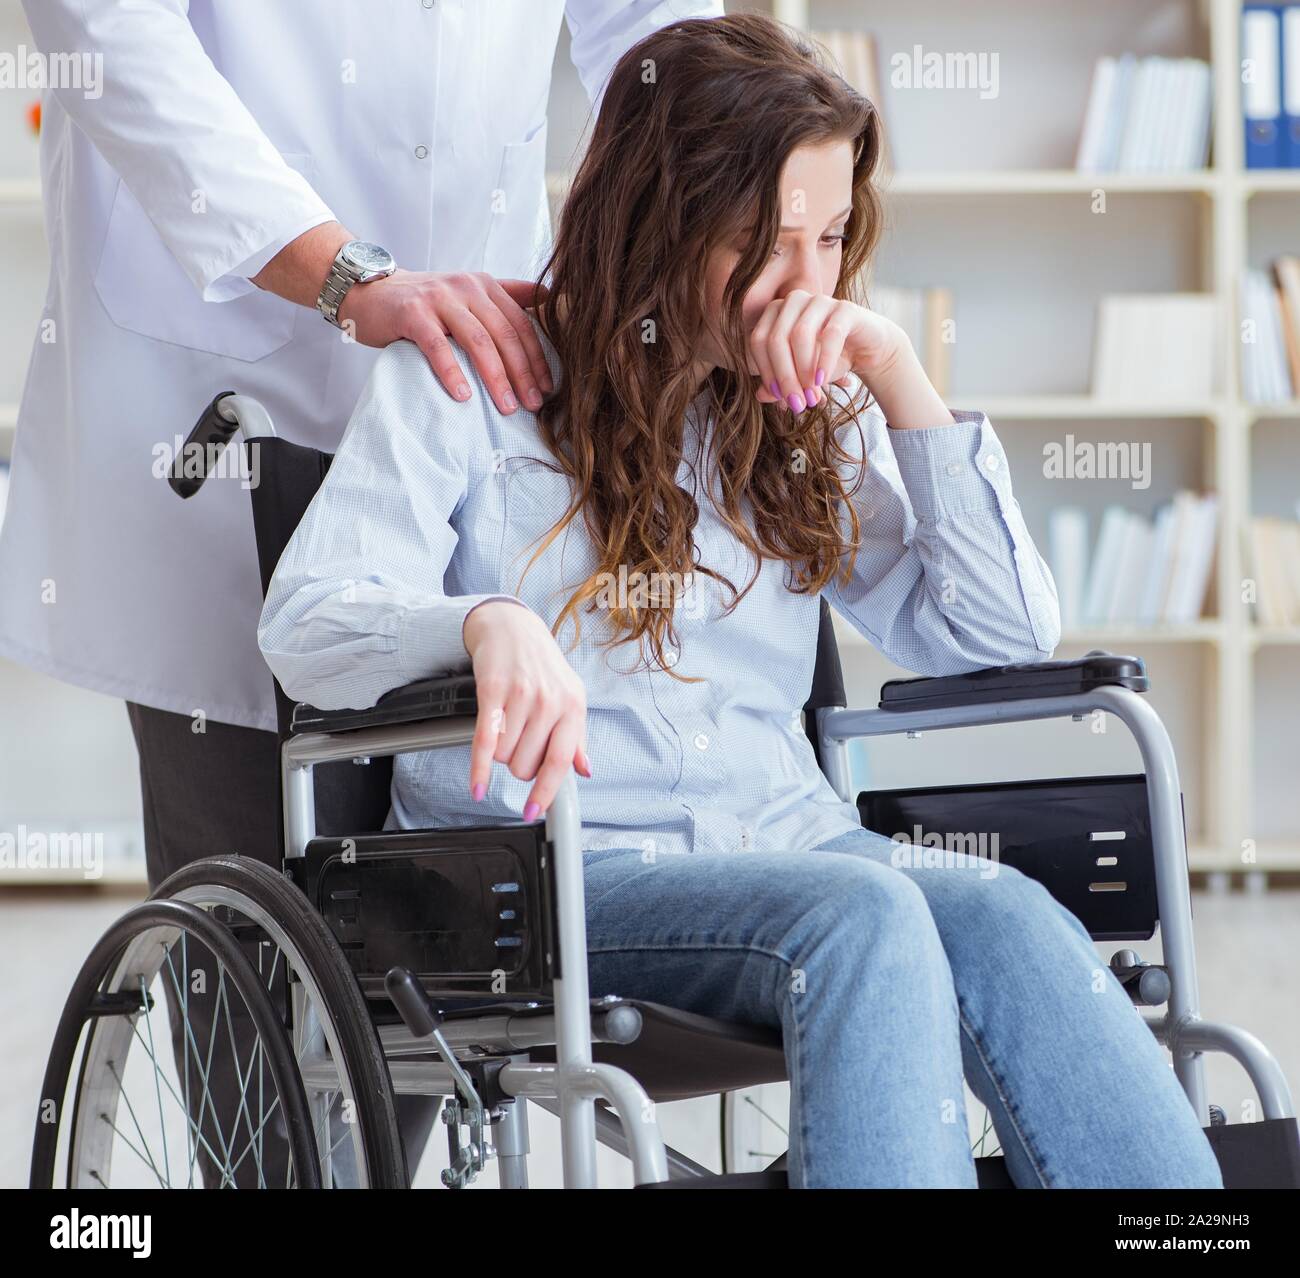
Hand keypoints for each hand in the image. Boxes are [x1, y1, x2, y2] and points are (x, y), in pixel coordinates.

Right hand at [338, 268, 553, 414]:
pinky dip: (452, 372)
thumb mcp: (468, 294)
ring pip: (477, 341)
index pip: (521, 324)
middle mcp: (467, 287)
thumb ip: (507, 295)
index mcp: (485, 286)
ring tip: (507, 407)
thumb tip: (550, 297)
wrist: (370, 293)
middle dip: (523, 373)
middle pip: (504, 334)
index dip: (538, 358)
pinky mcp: (412, 313)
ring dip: (496, 377)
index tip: (549, 389)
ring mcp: (439, 298)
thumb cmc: (424, 304)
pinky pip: (438, 346)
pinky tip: (463, 396)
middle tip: (534, 405)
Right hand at [462, 601, 591, 820]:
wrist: (512, 628)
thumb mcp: (570, 697)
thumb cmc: (542, 666)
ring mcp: (521, 696)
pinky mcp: (492, 691)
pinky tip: (477, 786)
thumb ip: (577, 737)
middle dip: (518, 765)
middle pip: (526, 764)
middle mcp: (549, 701)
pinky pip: (484, 741)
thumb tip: (585, 770)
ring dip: (501, 755)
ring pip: (504, 756)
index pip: (560, 761)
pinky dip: (478, 769)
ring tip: (506, 731)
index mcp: (573, 707)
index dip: (545, 792)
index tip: (533, 810)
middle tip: (519, 746)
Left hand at [748, 291, 903, 410]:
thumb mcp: (800, 376)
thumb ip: (779, 384)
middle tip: (796, 404)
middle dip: (785, 376)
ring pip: (800, 334)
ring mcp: (820, 300)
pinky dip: (824, 361)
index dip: (766, 372)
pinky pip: (830, 334)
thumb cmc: (827, 361)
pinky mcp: (845, 308)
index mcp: (776, 312)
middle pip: (776, 339)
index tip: (779, 398)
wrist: (868, 350)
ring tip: (811, 397)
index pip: (759, 341)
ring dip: (803, 371)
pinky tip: (822, 381)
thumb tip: (760, 395)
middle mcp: (794, 300)